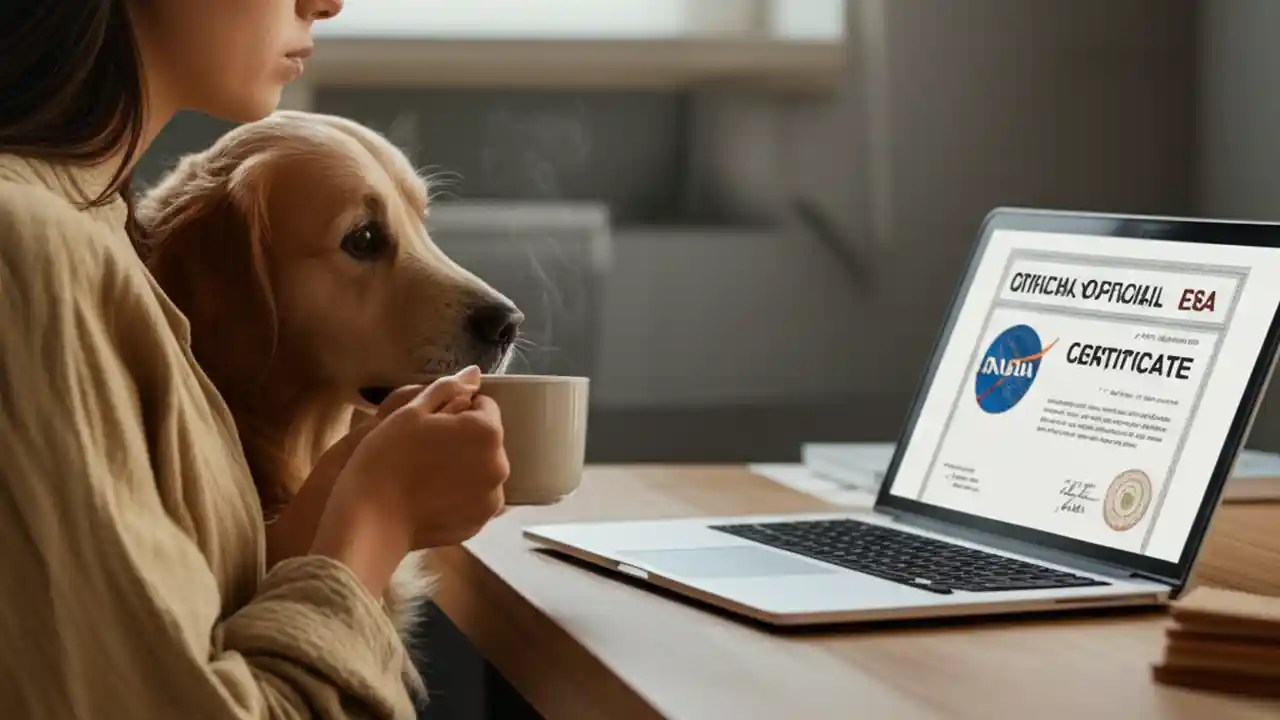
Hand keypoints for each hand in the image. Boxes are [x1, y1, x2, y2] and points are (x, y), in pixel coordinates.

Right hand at [267, 368, 482, 567]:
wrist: (369, 520)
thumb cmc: (387, 457)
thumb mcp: (411, 412)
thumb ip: (448, 389)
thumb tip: (475, 375)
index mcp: (487, 432)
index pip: (483, 407)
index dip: (455, 410)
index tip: (428, 423)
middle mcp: (500, 465)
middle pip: (485, 441)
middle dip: (463, 440)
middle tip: (424, 449)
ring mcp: (491, 499)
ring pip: (481, 470)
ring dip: (463, 467)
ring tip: (425, 475)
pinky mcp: (478, 524)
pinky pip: (473, 499)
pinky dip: (459, 496)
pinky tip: (429, 498)